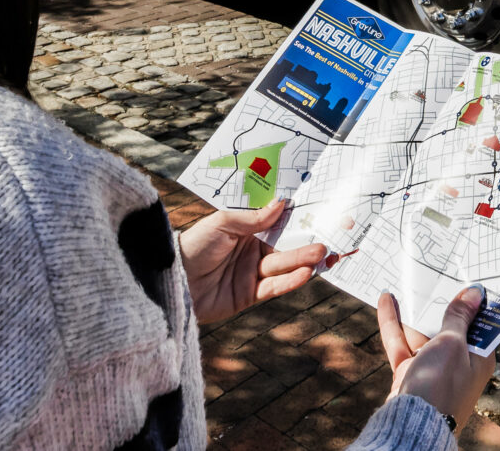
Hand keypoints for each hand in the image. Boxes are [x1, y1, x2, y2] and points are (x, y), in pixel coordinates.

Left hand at [179, 199, 325, 324]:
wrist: (171, 280)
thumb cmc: (193, 245)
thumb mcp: (222, 223)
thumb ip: (254, 218)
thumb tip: (281, 203)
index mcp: (246, 232)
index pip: (277, 226)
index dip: (298, 223)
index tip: (320, 217)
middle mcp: (252, 252)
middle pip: (285, 247)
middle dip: (306, 244)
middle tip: (328, 239)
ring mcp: (251, 274)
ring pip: (283, 267)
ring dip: (303, 261)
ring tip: (322, 254)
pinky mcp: (248, 295)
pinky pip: (273, 287)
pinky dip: (290, 281)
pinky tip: (304, 273)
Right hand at [378, 285, 496, 429]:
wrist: (412, 425)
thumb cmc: (441, 384)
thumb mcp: (453, 343)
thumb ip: (459, 317)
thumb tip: (475, 292)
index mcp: (479, 357)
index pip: (480, 323)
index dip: (474, 300)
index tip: (470, 275)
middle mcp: (458, 363)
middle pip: (449, 325)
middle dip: (440, 301)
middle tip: (437, 270)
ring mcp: (432, 369)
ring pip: (422, 332)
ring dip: (414, 310)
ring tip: (409, 279)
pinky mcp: (410, 374)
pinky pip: (402, 343)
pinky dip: (394, 323)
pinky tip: (387, 300)